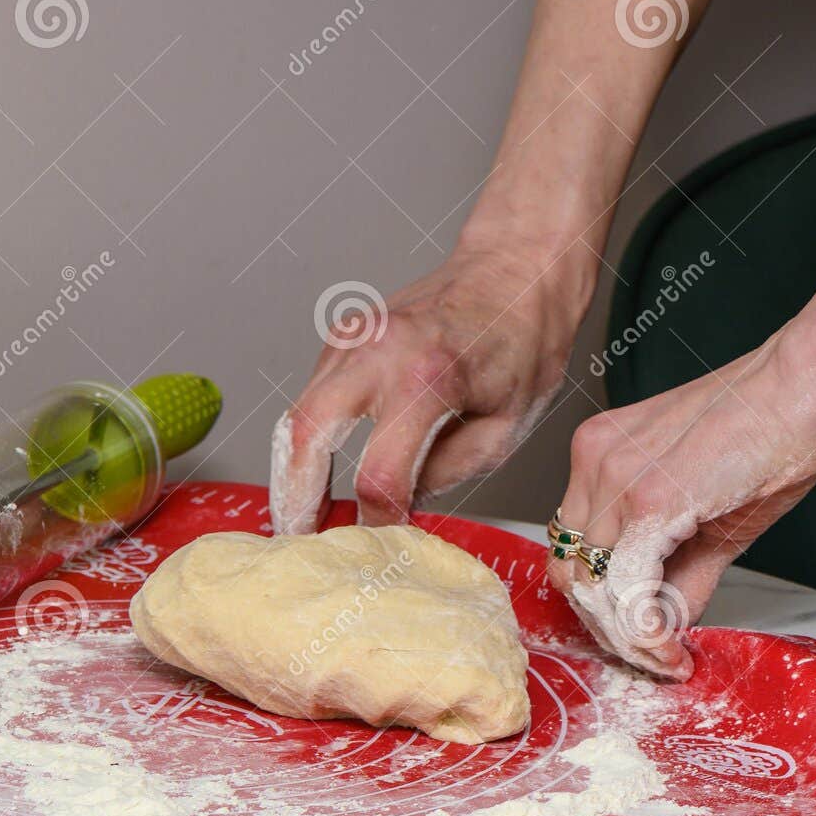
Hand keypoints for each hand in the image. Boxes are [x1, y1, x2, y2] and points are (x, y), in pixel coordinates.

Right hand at [272, 240, 592, 532]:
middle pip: (306, 436)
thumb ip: (444, 474)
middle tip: (297, 538)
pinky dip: (308, 435)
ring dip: (293, 469)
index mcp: (429, 377)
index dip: (374, 522)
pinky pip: (311, 394)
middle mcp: (378, 350)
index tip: (376, 545)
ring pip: (297, 415)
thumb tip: (396, 507)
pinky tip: (320, 466)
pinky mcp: (340, 336)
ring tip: (302, 513)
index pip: (381, 474)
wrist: (515, 271)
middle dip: (295, 496)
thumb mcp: (503, 431)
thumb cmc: (522, 344)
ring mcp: (352, 337)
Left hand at [547, 335, 815, 678]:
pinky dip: (648, 628)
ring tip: (666, 655)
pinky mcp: (648, 501)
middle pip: (573, 571)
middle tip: (651, 655)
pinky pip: (630, 585)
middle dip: (608, 625)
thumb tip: (667, 628)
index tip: (634, 635)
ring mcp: (614, 479)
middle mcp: (592, 463)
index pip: (572, 548)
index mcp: (597, 457)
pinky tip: (671, 645)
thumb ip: (678, 573)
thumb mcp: (705, 514)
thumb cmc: (765, 434)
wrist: (800, 388)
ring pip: (596, 586)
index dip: (599, 602)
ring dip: (628, 634)